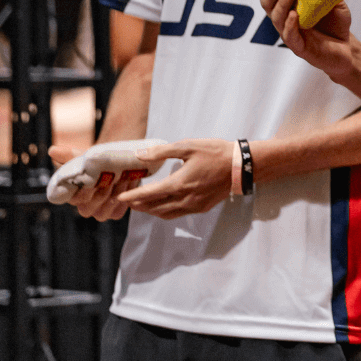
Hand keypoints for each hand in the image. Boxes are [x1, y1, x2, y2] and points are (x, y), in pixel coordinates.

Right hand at [47, 143, 142, 220]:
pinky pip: (117, 213)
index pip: (73, 200)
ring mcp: (99, 211)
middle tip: (111, 179)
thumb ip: (69, 156)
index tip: (92, 179)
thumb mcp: (84, 157)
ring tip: (123, 179)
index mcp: (73, 195)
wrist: (116, 163)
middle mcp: (84, 206)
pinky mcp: (114, 212)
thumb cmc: (97, 161)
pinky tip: (130, 184)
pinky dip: (124, 200)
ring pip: (103, 214)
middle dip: (99, 195)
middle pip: (87, 210)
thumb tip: (52, 150)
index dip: (82, 192)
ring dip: (113, 197)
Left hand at [117, 138, 234, 219]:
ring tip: (141, 205)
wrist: (241, 166)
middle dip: (139, 206)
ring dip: (151, 211)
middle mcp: (185, 198)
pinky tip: (163, 205)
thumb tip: (139, 155)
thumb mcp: (188, 146)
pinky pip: (178, 213)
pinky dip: (166, 212)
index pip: (149, 194)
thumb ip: (161, 152)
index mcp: (179, 183)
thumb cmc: (215, 153)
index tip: (120, 198)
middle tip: (127, 202)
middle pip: (155, 207)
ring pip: (166, 213)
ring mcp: (194, 205)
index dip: (133, 197)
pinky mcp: (202, 207)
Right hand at [247, 0, 357, 77]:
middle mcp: (282, 16)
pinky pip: (289, 36)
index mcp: (285, 2)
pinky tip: (294, 15)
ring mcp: (288, 32)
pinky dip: (290, 25)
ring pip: (277, 17)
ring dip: (282, 2)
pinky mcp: (299, 47)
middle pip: (267, 1)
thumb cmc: (334, 21)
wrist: (346, 47)